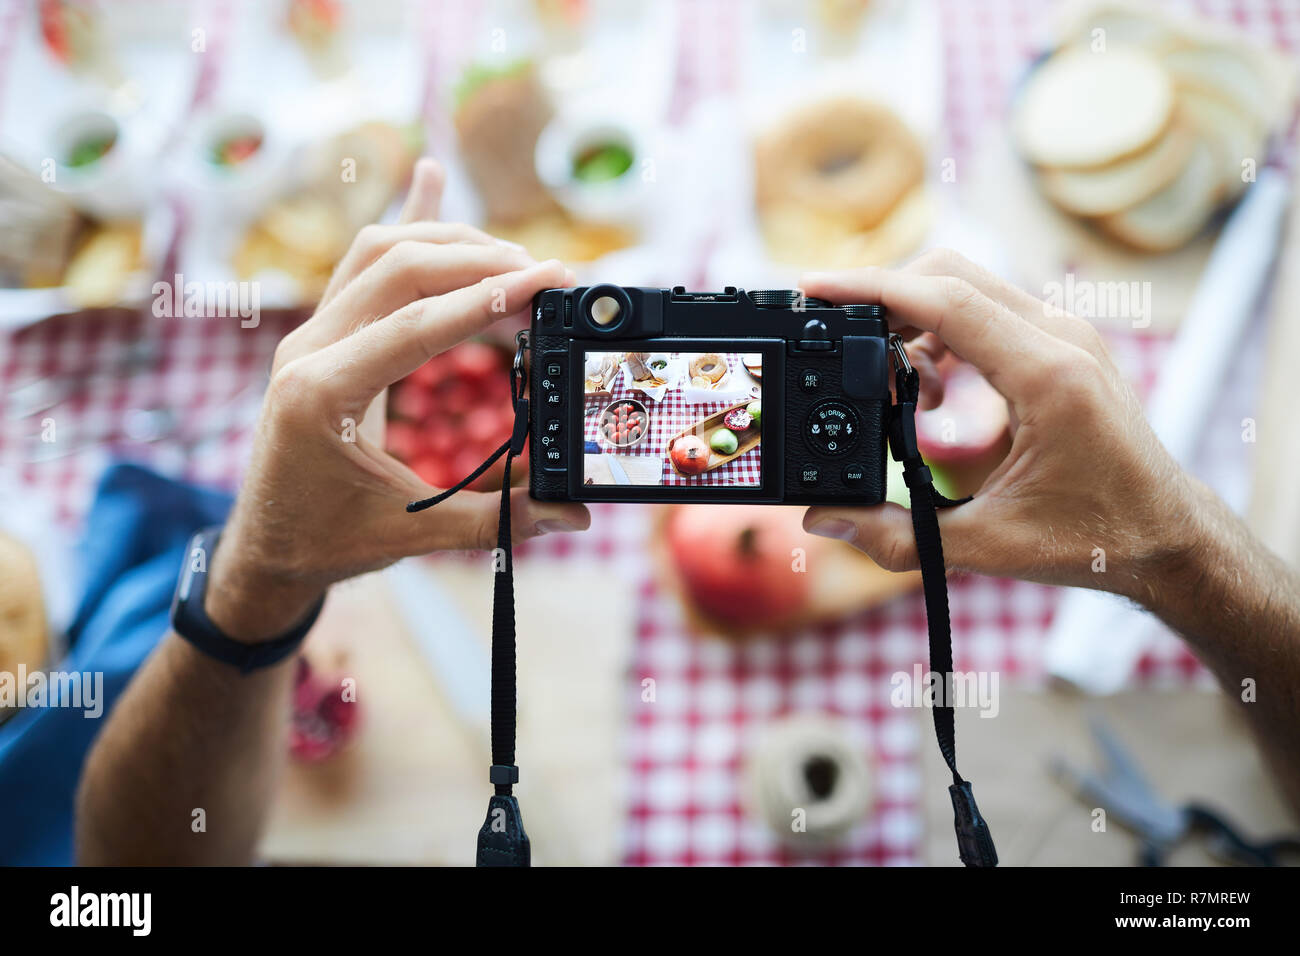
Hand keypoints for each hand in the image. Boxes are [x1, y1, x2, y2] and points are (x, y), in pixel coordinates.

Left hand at [206, 159, 589, 641]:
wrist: (263, 548)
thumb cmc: (327, 542)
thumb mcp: (413, 535)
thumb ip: (497, 520)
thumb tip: (573, 512)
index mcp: (320, 392)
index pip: (416, 323)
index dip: (489, 298)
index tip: (547, 282)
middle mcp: (308, 349)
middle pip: (398, 267)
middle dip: (479, 260)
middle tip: (545, 274)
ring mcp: (309, 335)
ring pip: (379, 252)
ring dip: (449, 244)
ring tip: (513, 259)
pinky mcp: (321, 334)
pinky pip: (363, 264)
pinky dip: (404, 222)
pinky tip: (430, 178)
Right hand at [801, 248, 1202, 601]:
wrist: (1168, 535)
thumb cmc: (1097, 538)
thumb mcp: (989, 545)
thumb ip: (899, 536)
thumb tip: (824, 520)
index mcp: (1048, 377)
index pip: (945, 301)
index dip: (872, 288)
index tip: (816, 288)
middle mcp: (1061, 339)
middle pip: (949, 274)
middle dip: (882, 295)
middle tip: (835, 337)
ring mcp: (1065, 334)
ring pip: (967, 285)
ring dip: (912, 317)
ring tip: (894, 391)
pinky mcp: (1061, 343)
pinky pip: (987, 309)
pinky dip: (941, 331)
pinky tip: (930, 389)